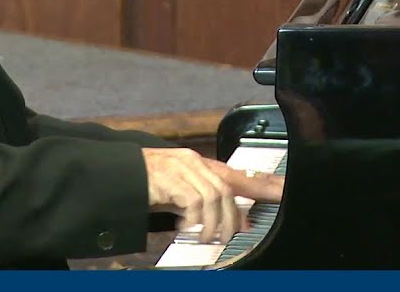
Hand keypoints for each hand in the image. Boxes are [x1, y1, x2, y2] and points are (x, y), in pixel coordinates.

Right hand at [141, 148, 283, 243]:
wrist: (117, 175)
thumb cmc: (146, 184)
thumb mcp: (179, 193)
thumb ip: (204, 203)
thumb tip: (234, 222)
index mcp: (199, 164)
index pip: (238, 174)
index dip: (263, 184)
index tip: (282, 192)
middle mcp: (194, 162)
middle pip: (228, 189)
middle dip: (232, 217)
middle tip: (228, 237)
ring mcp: (182, 168)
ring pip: (214, 196)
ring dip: (213, 222)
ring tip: (206, 237)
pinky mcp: (170, 178)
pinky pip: (194, 201)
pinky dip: (194, 218)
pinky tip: (186, 227)